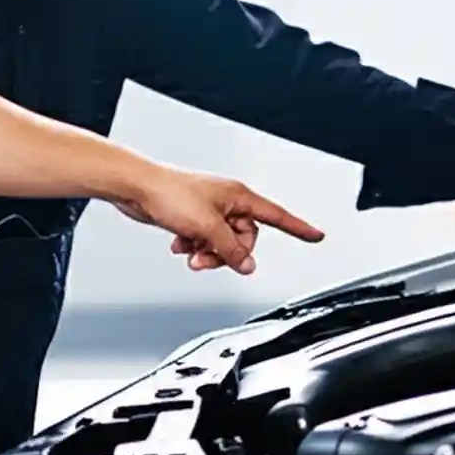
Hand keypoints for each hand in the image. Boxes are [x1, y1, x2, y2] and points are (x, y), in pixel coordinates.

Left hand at [116, 169, 323, 273]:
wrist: (138, 189)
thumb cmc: (169, 194)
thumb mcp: (207, 227)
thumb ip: (231, 249)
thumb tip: (248, 266)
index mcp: (239, 197)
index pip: (277, 216)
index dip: (299, 228)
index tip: (316, 236)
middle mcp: (228, 202)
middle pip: (245, 239)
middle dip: (228, 253)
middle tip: (209, 256)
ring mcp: (210, 210)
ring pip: (223, 242)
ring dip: (209, 253)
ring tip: (191, 253)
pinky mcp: (193, 217)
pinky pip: (205, 241)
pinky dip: (194, 246)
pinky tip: (179, 244)